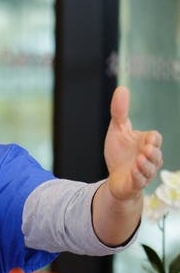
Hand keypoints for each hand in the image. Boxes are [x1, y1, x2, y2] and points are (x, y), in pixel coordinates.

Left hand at [104, 86, 163, 201]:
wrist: (115, 177)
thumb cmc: (119, 153)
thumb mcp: (117, 130)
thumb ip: (120, 112)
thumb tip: (122, 89)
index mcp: (147, 143)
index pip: (156, 138)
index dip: (153, 139)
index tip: (147, 138)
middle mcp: (150, 158)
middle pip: (157, 154)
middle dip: (153, 152)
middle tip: (146, 149)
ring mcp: (145, 172)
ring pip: (151, 169)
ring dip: (146, 165)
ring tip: (139, 159)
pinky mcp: (136, 184)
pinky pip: (141, 181)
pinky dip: (138, 177)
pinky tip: (133, 171)